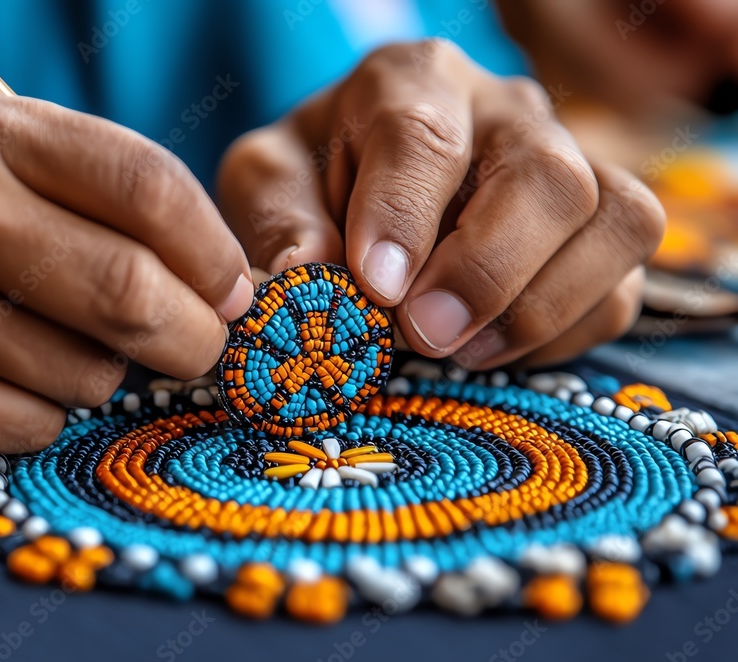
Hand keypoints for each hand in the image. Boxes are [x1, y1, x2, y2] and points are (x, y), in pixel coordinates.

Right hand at [0, 88, 251, 451]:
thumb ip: (89, 196)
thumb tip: (217, 279)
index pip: (145, 183)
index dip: (213, 248)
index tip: (232, 287)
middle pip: (133, 290)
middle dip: (194, 335)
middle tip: (197, 345)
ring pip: (88, 374)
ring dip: (102, 375)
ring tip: (50, 345)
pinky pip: (32, 425)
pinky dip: (42, 414)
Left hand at [217, 41, 664, 369]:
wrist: (362, 181)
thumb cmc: (315, 179)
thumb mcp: (270, 183)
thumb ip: (282, 220)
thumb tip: (309, 276)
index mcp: (413, 82)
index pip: (423, 134)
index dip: (403, 216)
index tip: (376, 288)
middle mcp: (504, 112)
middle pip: (545, 177)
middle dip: (486, 271)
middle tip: (423, 333)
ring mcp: (567, 164)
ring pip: (615, 221)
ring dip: (538, 306)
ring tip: (457, 349)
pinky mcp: (597, 228)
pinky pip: (621, 286)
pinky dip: (563, 333)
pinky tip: (489, 348)